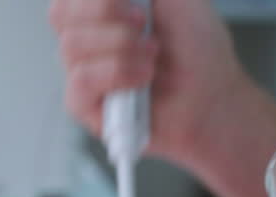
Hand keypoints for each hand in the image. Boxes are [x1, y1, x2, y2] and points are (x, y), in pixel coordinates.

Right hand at [48, 0, 248, 162]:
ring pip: (71, 46)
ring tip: (153, 56)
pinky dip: (117, 72)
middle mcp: (86, 40)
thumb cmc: (197, 50)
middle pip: (60, 14)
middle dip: (105, 10)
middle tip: (144, 22)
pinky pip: (81, 81)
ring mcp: (83, 72)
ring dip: (120, 45)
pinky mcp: (86, 107)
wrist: (214, 96)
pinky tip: (144, 77)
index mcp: (100, 11)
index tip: (134, 0)